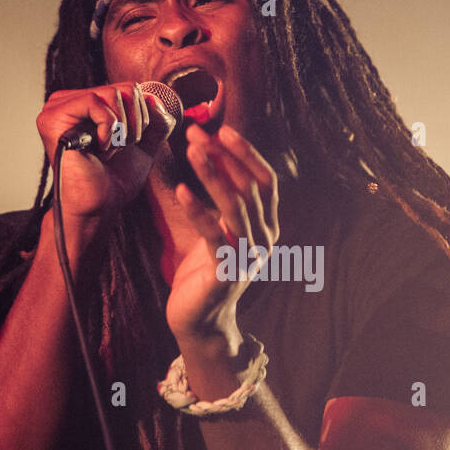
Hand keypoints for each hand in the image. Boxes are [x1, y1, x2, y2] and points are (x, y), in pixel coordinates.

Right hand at [35, 82, 175, 222]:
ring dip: (122, 127)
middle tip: (121, 146)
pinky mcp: (53, 117)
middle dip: (134, 121)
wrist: (100, 205)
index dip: (141, 114)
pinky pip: (95, 102)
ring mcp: (58, 108)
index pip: (126, 88)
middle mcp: (68, 101)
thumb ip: (153, 120)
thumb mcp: (143, 144)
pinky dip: (108, 128)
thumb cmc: (115, 179)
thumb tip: (154, 98)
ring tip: (110, 148)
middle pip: (122, 88)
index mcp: (85, 104)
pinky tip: (99, 147)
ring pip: (111, 93)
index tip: (131, 141)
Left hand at [168, 123, 279, 345]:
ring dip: (213, 174)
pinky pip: (214, 234)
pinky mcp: (226, 271)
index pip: (266, 181)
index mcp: (267, 227)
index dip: (246, 153)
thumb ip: (220, 198)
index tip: (222, 129)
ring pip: (236, 206)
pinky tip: (182, 190)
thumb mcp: (215, 228)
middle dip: (223, 156)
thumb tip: (207, 153)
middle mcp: (264, 240)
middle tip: (196, 134)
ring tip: (192, 150)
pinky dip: (198, 210)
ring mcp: (248, 256)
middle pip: (250, 187)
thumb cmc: (203, 271)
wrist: (199, 320)